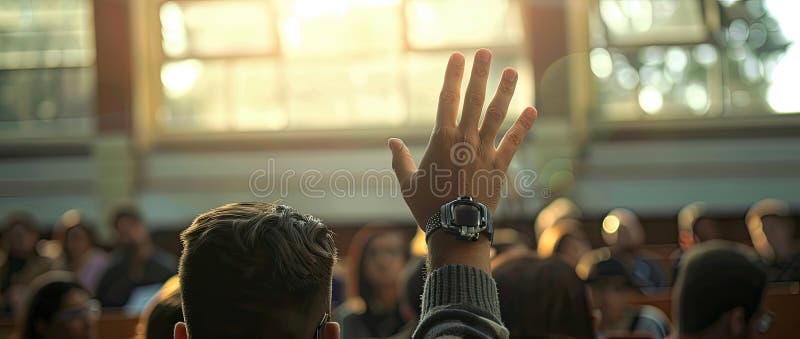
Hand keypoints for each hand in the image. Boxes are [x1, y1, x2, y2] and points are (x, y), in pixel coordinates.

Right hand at [389, 49, 537, 228]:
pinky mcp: (499, 166)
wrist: (456, 228)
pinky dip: (523, 126)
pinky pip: (513, 142)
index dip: (452, 77)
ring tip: (512, 71)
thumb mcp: (407, 183)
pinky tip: (531, 110)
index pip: (447, 100)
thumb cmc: (427, 207)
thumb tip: (391, 143)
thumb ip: (399, 160)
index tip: (457, 57)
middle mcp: (465, 139)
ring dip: (505, 91)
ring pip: (496, 115)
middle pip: (473, 99)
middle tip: (485, 53)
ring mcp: (484, 151)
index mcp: (441, 139)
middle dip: (479, 74)